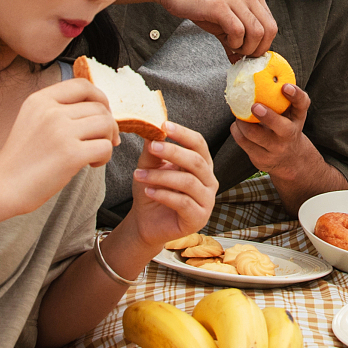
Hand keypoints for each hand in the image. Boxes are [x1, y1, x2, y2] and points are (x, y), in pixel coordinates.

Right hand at [0, 79, 118, 215]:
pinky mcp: (70, 155)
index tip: (102, 114)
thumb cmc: (19, 160)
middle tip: (103, 141)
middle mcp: (51, 111)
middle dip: (108, 125)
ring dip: (107, 140)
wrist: (0, 187)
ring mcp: (61, 132)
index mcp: (40, 99)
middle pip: (99, 107)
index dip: (100, 98)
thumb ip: (59, 110)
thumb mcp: (32, 121)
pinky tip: (90, 164)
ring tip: (94, 154)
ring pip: (106, 124)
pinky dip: (105, 157)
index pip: (82, 85)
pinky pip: (105, 147)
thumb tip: (100, 110)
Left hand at [126, 122, 216, 246]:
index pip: (199, 144)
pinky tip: (147, 191)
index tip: (164, 125)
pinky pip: (183, 202)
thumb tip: (151, 129)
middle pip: (196, 161)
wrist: (146, 222)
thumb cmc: (152, 191)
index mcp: (201, 164)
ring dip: (160, 176)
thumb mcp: (150, 167)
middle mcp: (209, 180)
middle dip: (173, 152)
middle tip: (152, 147)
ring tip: (139, 174)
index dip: (183, 134)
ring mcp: (207, 200)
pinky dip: (163, 195)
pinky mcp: (199, 218)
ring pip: (188, 181)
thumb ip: (153, 151)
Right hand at [139, 0, 277, 58]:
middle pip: (269, 31)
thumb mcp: (223, 17)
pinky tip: (225, 41)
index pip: (272, 25)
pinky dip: (234, 43)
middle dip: (257, 49)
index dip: (263, 44)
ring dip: (245, 48)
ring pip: (257, 33)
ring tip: (232, 47)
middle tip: (241, 53)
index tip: (248, 52)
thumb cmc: (198, 0)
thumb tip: (240, 60)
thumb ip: (235, 37)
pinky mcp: (220, 6)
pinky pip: (238, 32)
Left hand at [228, 84, 318, 177]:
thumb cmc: (286, 126)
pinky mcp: (261, 159)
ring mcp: (276, 149)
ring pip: (254, 135)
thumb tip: (259, 70)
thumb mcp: (291, 113)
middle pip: (281, 127)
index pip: (302, 104)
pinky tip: (238, 125)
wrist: (289, 159)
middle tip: (255, 106)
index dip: (295, 95)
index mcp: (298, 118)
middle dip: (268, 116)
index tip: (285, 86)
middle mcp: (290, 134)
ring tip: (239, 114)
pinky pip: (243, 142)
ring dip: (242, 122)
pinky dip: (237, 130)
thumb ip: (282, 97)